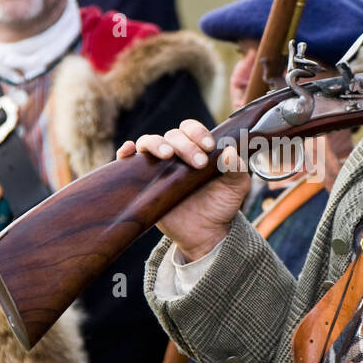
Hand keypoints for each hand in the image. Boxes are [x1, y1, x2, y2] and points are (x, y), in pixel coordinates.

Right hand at [117, 119, 250, 261]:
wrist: (204, 234)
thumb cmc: (220, 206)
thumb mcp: (236, 188)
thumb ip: (236, 169)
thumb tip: (229, 151)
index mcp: (197, 149)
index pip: (191, 129)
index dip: (197, 133)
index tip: (208, 146)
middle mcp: (176, 154)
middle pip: (172, 135)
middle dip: (185, 145)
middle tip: (198, 163)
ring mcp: (158, 167)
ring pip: (149, 142)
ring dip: (157, 144)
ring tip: (167, 155)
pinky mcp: (144, 181)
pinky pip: (128, 162)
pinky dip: (125, 152)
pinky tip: (129, 150)